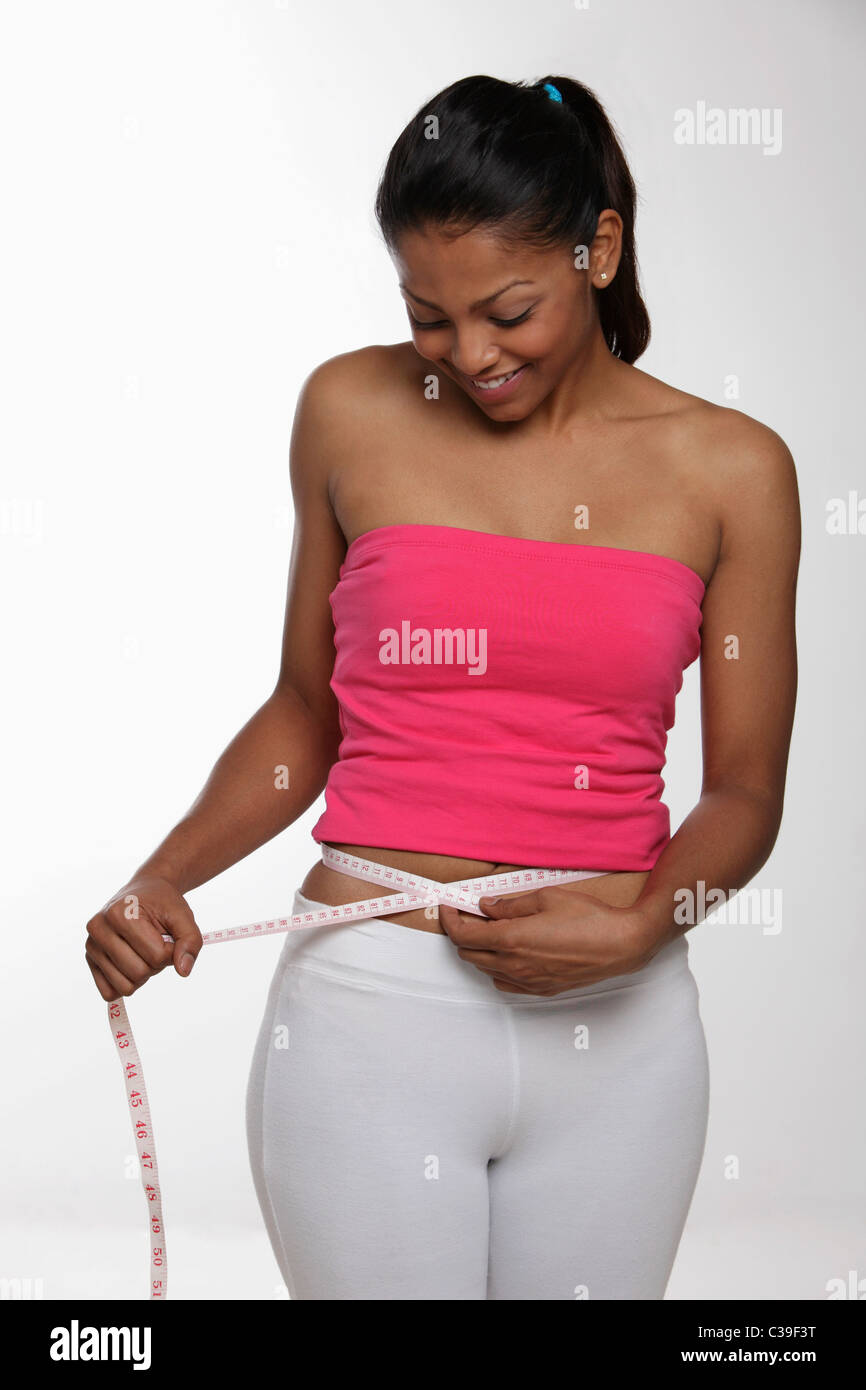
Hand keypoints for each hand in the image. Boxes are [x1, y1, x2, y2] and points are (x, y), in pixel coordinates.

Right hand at [85, 874, 202, 1000]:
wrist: (145, 891)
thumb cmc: (163, 904)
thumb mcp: (183, 915)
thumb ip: (191, 941)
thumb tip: (183, 971)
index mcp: (120, 914)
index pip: (157, 955)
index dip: (172, 951)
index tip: (169, 936)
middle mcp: (99, 929)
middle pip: (139, 973)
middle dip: (157, 964)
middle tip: (156, 943)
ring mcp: (91, 945)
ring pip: (125, 986)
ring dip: (143, 975)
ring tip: (143, 951)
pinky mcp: (90, 960)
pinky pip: (109, 992)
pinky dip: (127, 984)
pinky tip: (132, 963)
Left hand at [437, 885, 660, 994]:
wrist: (620, 945)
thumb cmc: (588, 918)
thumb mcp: (546, 898)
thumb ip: (511, 905)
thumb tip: (487, 906)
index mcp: (510, 939)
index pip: (463, 935)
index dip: (450, 920)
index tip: (449, 907)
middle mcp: (514, 964)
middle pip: (469, 953)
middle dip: (461, 933)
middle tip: (468, 915)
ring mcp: (527, 980)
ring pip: (485, 969)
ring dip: (479, 950)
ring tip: (489, 931)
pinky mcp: (541, 989)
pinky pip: (505, 982)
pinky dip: (496, 968)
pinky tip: (508, 953)